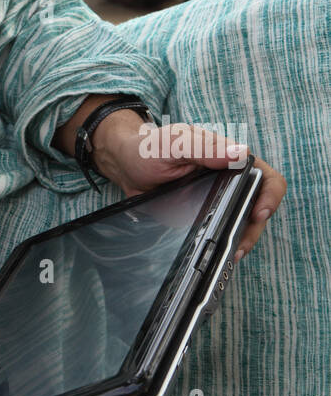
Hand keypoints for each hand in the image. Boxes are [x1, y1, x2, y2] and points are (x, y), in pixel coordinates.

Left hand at [92, 113, 285, 263]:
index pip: (263, 174)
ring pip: (242, 221)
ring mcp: (217, 197)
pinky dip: (225, 242)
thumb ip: (205, 148)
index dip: (269, 194)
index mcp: (226, 156)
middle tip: (240, 244)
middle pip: (258, 204)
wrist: (126, 164)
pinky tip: (218, 251)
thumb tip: (241, 154)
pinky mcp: (203, 213)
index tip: (259, 213)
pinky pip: (222, 230)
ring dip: (242, 238)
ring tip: (231, 252)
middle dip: (255, 226)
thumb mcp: (174, 143)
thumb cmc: (149, 147)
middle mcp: (227, 177)